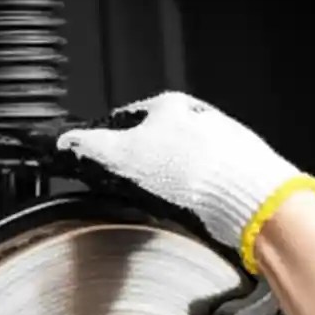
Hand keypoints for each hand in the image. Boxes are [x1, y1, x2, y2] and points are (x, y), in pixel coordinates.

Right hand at [57, 91, 314, 272]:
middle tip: (126, 185)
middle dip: (138, 164)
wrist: (250, 200)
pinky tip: (185, 209)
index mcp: (169, 105)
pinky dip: (188, 197)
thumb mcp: (125, 156)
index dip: (105, 141)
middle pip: (153, 141)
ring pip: (178, 163)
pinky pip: (200, 184)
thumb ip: (90, 147)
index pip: (123, 119)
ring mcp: (218, 147)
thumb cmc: (197, 169)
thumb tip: (65, 141)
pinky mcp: (233, 175)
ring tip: (158, 200)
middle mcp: (197, 120)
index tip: (97, 158)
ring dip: (165, 182)